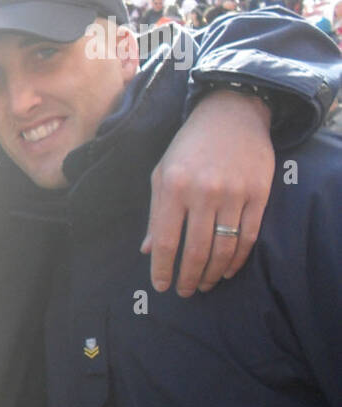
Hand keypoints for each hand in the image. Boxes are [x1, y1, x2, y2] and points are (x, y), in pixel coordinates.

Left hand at [141, 90, 272, 295]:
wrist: (231, 115)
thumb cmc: (188, 147)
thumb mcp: (161, 174)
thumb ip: (156, 214)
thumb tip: (148, 250)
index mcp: (173, 187)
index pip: (166, 240)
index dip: (163, 268)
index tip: (161, 286)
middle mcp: (203, 192)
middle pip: (196, 250)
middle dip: (188, 277)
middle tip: (185, 292)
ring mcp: (233, 194)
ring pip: (224, 247)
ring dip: (212, 272)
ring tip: (204, 284)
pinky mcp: (259, 194)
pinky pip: (248, 236)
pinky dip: (237, 259)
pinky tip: (227, 270)